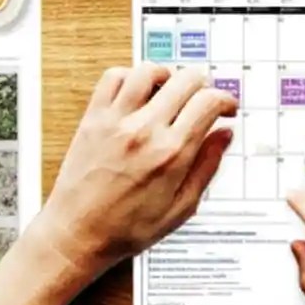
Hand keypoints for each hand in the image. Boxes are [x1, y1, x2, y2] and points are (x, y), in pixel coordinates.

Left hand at [36, 64, 236, 275]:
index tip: (226, 108)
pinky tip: (138, 92)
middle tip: (203, 99)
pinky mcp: (93, 119)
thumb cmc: (126, 228)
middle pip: (185, 80)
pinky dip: (130, 76)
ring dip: (167, 75)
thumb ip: (207, 167)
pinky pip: (113, 77)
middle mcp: (145, 131)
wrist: (78, 233)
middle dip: (203, 84)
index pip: (208, 103)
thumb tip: (224, 136)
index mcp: (171, 154)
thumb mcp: (181, 208)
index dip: (225, 100)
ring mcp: (116, 121)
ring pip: (149, 71)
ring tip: (170, 90)